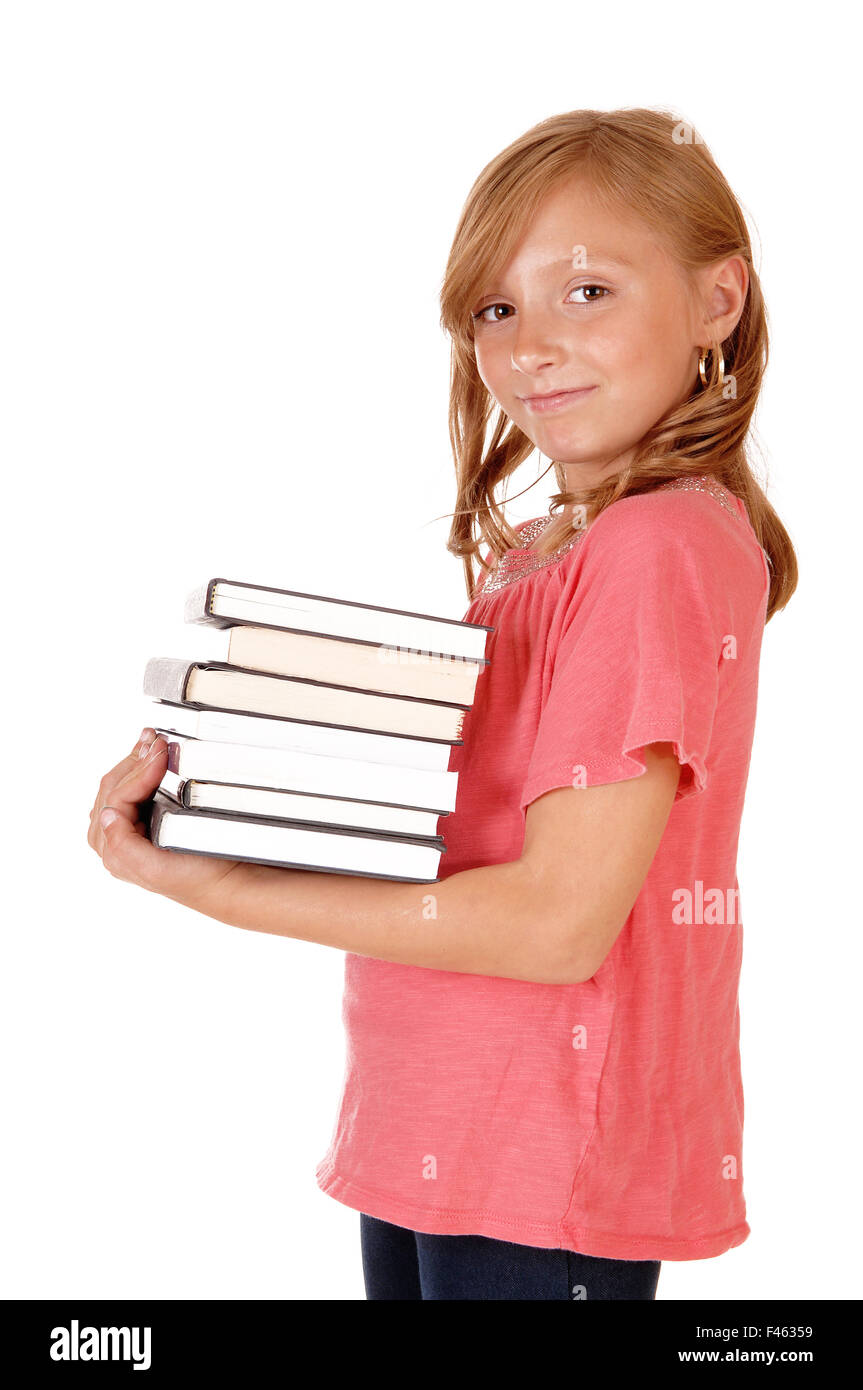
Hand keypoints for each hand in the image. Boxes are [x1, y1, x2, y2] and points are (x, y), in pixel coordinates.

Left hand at [87, 728, 246, 911]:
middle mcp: (114, 839)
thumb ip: (122, 846)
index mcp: (113, 850)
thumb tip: (105, 815)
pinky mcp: (145, 822)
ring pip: (122, 783)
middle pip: (114, 786)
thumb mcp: (156, 869)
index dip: (138, 770)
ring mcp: (128, 829)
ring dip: (137, 760)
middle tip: (156, 738)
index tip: (162, 750)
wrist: (228, 881)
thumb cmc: (197, 878)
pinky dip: (142, 769)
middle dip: (136, 759)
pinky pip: (134, 788)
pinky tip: (153, 758)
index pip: (117, 796)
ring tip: (152, 740)